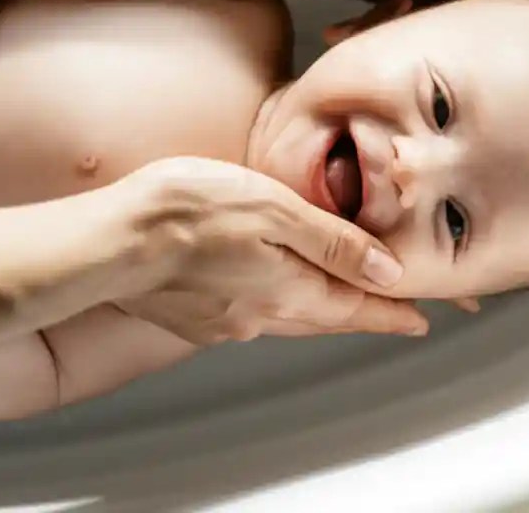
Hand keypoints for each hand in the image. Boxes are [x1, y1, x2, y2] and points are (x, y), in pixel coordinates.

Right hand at [110, 157, 428, 344]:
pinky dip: (269, 303)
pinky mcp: (189, 317)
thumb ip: (331, 240)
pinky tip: (260, 290)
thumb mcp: (274, 208)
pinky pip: (246, 314)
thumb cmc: (187, 211)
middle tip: (394, 316)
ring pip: (287, 318)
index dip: (391, 312)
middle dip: (361, 314)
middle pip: (326, 318)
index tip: (420, 321)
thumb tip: (389, 271)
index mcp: (289, 288)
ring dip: (317, 311)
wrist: (108, 244)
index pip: (356, 306)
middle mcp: (260, 315)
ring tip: (335, 302)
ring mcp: (222, 321)